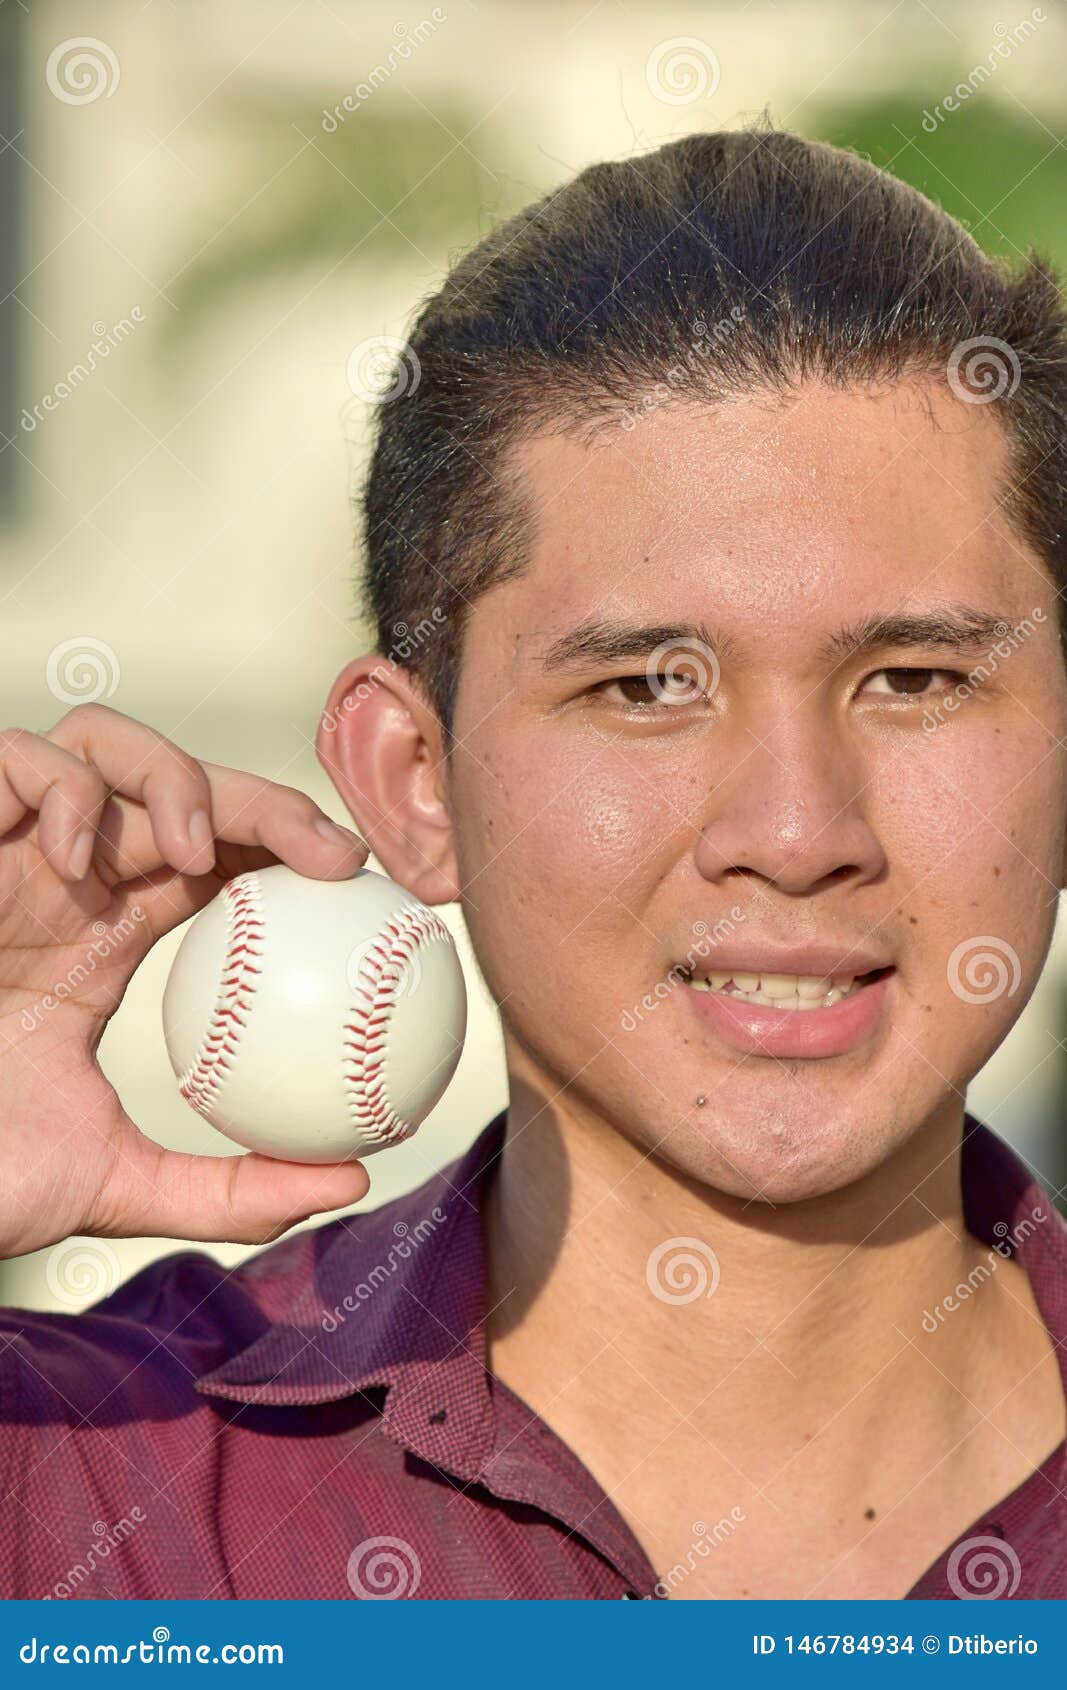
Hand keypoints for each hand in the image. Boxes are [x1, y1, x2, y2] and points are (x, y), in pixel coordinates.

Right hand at [0, 703, 372, 1261]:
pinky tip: (81, 865)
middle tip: (332, 858)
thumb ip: (228, 1187)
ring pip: (101, 742)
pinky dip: (64, 792)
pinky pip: (14, 759)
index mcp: (104, 932)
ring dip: (169, 777)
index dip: (289, 843)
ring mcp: (2, 846)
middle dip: (267, 799)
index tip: (362, 885)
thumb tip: (351, 1184)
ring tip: (196, 856)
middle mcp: (61, 876)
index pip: (217, 854)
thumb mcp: (114, 1182)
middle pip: (182, 785)